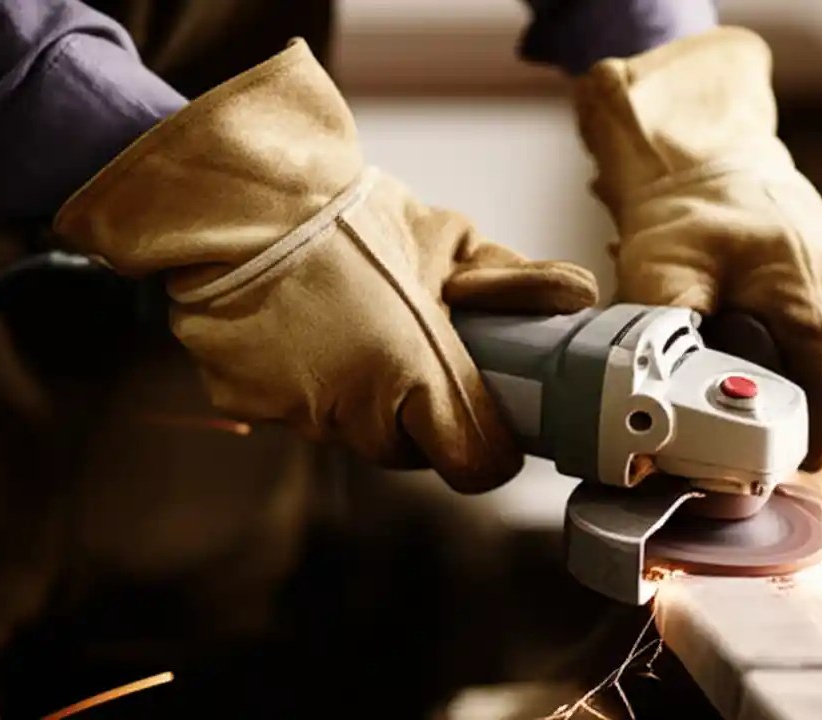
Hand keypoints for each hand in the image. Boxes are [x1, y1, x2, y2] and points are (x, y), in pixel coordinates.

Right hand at [54, 39, 597, 491]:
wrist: (241, 200)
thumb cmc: (352, 220)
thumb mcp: (448, 239)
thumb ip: (516, 279)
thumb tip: (580, 296)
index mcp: (420, 371)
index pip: (476, 464)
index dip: (489, 447)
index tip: (490, 421)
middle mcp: (360, 409)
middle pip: (410, 451)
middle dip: (420, 414)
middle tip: (412, 351)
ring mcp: (300, 414)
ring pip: (351, 434)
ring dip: (361, 400)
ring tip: (352, 329)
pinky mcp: (249, 408)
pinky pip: (294, 414)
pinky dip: (303, 386)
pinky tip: (302, 333)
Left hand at [571, 27, 821, 471]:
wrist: (702, 149)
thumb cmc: (684, 206)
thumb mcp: (662, 270)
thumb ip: (671, 333)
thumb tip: (665, 395)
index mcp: (803, 285)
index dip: (818, 431)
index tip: (800, 466)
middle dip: (802, 416)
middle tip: (766, 454)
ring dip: (793, 384)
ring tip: (752, 416)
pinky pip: (814, 328)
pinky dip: (788, 354)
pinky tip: (753, 365)